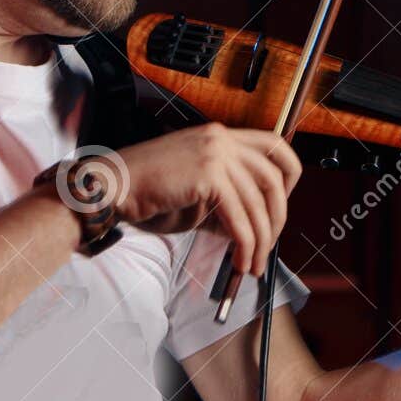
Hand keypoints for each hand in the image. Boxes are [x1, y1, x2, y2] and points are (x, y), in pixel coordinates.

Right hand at [111, 123, 302, 276]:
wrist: (112, 188)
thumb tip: (252, 228)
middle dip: (277, 218)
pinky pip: (239, 218)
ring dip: (261, 240)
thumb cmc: (146, 193)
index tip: (282, 203)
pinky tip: (240, 261)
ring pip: (258, 203)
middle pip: (273, 177)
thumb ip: (225, 201)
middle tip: (270, 245)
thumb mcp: (196, 191)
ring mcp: (216, 154)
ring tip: (253, 264)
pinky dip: (245, 245)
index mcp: (219, 136)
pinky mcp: (208, 176)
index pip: (274, 145)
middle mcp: (222, 139)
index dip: (288, 176)